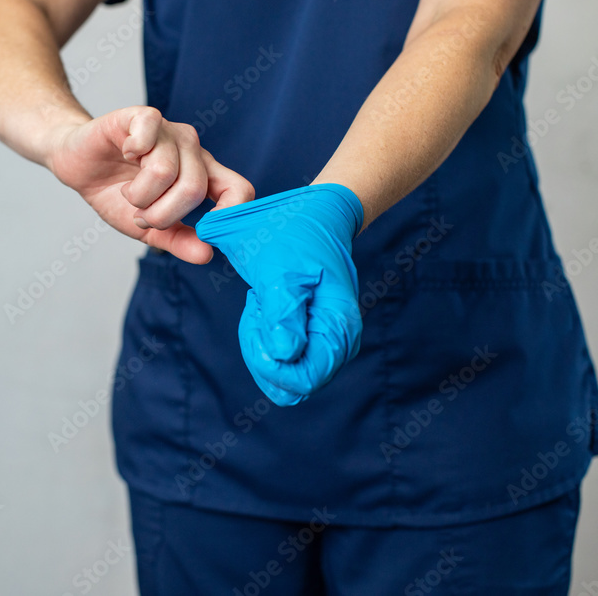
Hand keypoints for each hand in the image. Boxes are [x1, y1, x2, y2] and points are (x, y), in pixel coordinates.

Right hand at [47, 106, 254, 264]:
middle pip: (193, 189)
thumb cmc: (116, 194)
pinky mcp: (142, 116)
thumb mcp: (149, 228)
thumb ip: (179, 240)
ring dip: (139, 194)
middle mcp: (192, 149)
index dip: (230, 213)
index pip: (239, 190)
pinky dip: (132, 152)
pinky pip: (148, 134)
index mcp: (203, 175)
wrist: (79, 168)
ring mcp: (169, 131)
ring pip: (165, 171)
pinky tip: (126, 153)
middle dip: (159, 214)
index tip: (202, 232)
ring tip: (129, 191)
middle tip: (141, 213)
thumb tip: (207, 255)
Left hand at [195, 184, 363, 405]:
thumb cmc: (293, 234)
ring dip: (263, 346)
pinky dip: (265, 340)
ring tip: (262, 304)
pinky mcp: (314, 338)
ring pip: (286, 376)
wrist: (313, 213)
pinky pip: (283, 360)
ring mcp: (328, 342)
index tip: (258, 317)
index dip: (269, 363)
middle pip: (293, 385)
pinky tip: (263, 307)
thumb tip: (285, 355)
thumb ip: (282, 313)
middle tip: (258, 309)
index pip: (303, 379)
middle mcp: (339, 342)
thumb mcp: (280, 266)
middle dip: (263, 354)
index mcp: (338, 326)